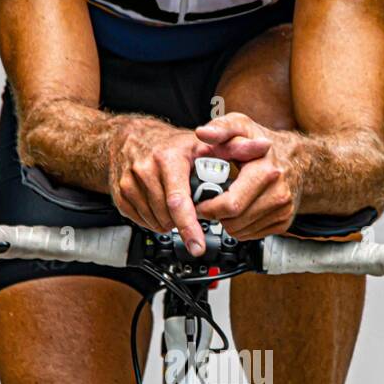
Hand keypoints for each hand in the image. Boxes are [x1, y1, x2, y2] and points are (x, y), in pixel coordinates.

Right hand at [108, 118, 227, 255]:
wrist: (132, 138)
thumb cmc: (171, 144)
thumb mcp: (205, 142)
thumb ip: (235, 147)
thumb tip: (263, 146)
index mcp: (168, 159)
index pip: (179, 201)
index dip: (190, 227)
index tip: (198, 245)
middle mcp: (145, 170)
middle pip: (167, 216)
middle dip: (182, 223)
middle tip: (191, 214)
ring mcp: (129, 183)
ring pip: (154, 222)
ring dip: (168, 223)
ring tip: (175, 206)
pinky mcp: (120, 194)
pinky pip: (140, 221)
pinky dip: (153, 221)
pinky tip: (159, 207)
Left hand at [194, 113, 301, 239]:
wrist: (297, 159)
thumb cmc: (264, 143)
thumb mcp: (241, 126)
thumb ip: (221, 129)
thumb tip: (203, 133)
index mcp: (266, 172)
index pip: (231, 204)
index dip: (209, 208)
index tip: (200, 203)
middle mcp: (278, 193)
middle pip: (234, 222)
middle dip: (216, 216)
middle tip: (210, 204)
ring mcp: (282, 210)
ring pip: (241, 232)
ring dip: (227, 222)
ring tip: (225, 203)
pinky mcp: (283, 221)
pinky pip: (251, 235)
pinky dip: (240, 226)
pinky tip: (240, 209)